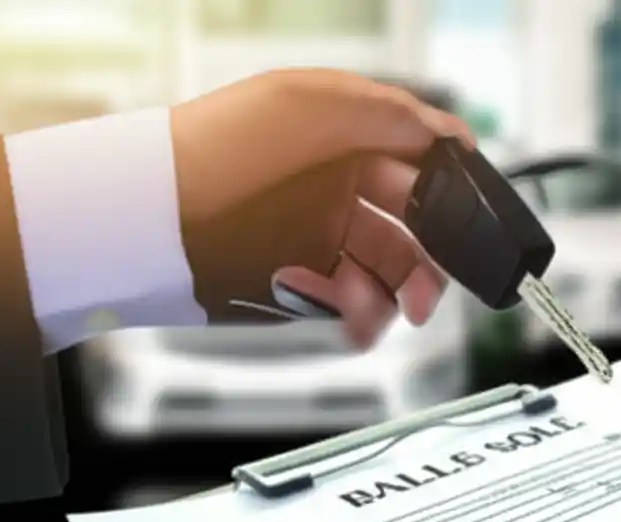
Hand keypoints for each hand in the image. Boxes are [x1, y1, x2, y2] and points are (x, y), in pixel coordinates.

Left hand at [169, 69, 475, 346]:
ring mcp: (319, 236)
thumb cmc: (220, 148)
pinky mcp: (299, 282)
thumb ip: (392, 112)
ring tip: (381, 311)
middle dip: (434, 260)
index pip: (422, 165)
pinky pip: (354, 305)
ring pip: (390, 273)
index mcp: (346, 140)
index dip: (451, 194)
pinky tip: (350, 319)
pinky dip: (363, 317)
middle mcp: (338, 188)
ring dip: (400, 295)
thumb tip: (454, 134)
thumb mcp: (312, 104)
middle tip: (432, 288)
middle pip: (416, 228)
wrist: (150, 220)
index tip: (470, 223)